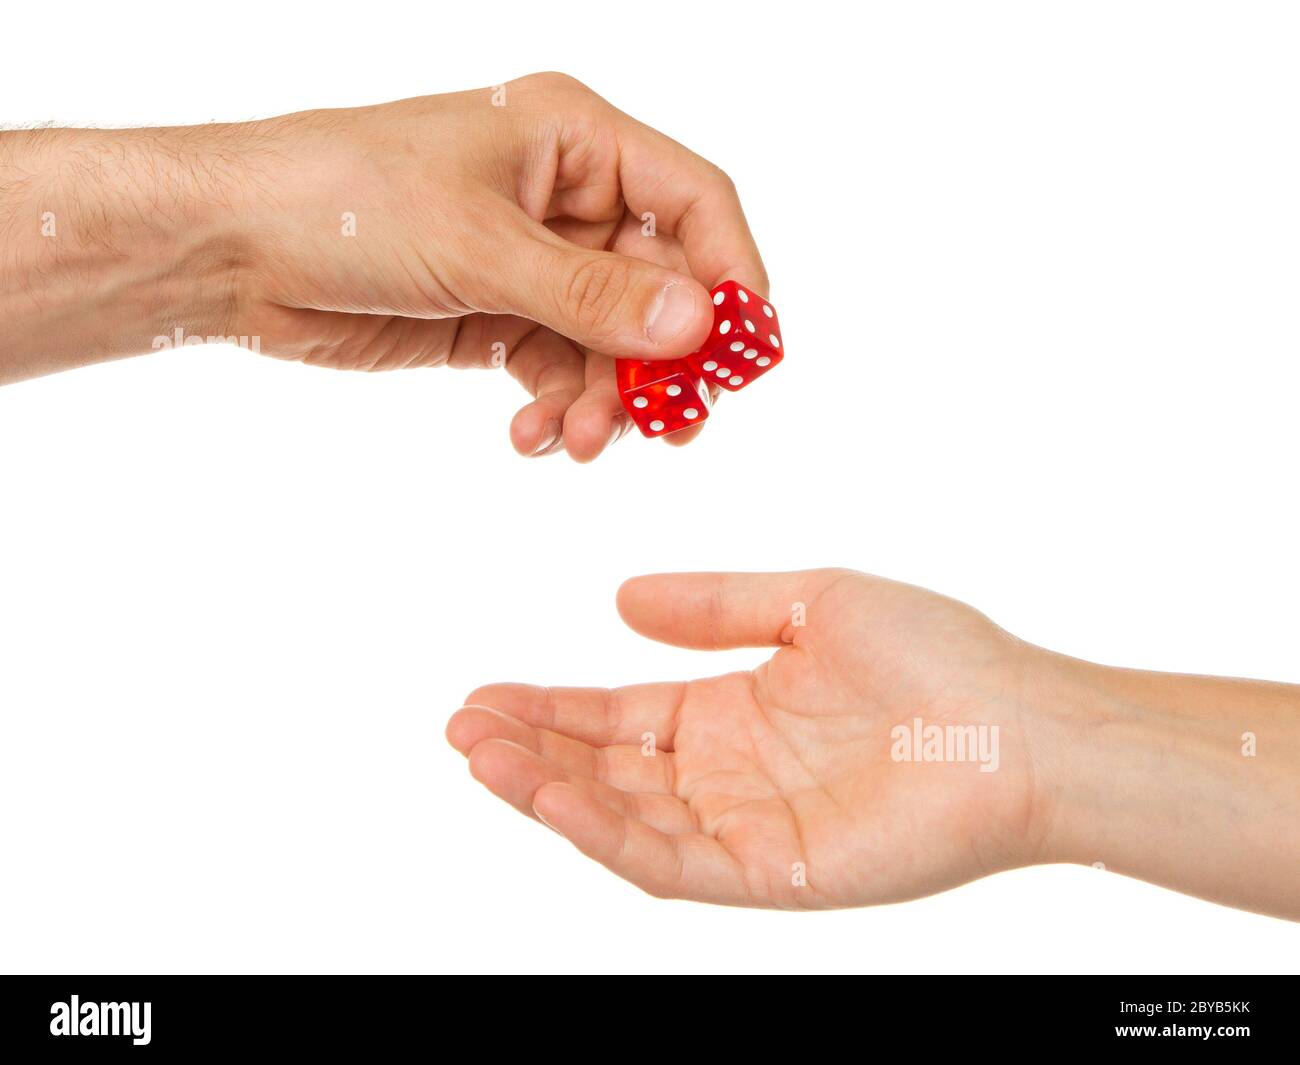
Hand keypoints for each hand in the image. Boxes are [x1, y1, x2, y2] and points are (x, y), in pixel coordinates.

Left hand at [0, 73, 766, 460]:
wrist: (234, 248)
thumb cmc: (343, 199)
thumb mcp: (480, 245)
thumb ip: (591, 295)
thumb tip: (696, 325)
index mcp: (573, 140)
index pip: (693, 202)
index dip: (731, 276)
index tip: (745, 353)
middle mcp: (564, 199)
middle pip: (659, 288)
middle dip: (659, 363)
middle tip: (665, 426)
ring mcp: (532, 264)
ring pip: (611, 344)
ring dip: (604, 399)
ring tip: (575, 439)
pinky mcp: (497, 318)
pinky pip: (559, 370)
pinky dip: (556, 407)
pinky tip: (530, 433)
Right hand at [447, 569, 1051, 907]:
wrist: (1023, 723)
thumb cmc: (937, 655)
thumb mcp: (807, 601)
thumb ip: (713, 605)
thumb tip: (619, 599)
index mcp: (731, 713)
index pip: (615, 717)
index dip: (548, 707)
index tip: (483, 693)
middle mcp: (727, 775)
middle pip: (603, 771)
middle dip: (529, 751)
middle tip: (461, 726)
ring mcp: (746, 828)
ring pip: (622, 819)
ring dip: (547, 790)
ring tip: (482, 755)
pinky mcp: (772, 874)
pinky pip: (670, 861)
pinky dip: (603, 834)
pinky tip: (551, 797)